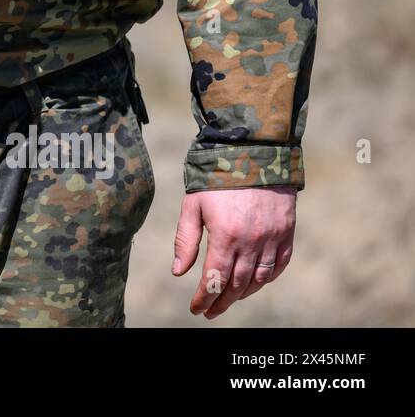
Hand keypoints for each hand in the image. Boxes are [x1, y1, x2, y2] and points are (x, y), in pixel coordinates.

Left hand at [173, 186, 296, 319]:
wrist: (254, 153)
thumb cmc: (217, 179)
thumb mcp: (193, 205)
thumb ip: (185, 240)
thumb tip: (178, 272)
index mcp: (226, 235)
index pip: (214, 279)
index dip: (204, 298)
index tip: (196, 309)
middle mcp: (252, 241)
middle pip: (237, 285)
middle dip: (222, 301)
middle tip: (210, 311)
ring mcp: (272, 238)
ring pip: (259, 279)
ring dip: (243, 294)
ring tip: (228, 299)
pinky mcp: (286, 233)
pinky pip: (279, 265)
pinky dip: (267, 278)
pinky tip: (254, 283)